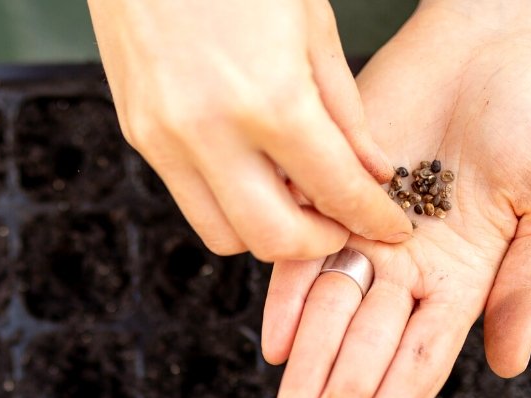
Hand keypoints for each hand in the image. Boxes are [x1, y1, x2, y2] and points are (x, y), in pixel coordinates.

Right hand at [87, 0, 411, 260]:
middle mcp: (211, 133)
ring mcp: (165, 139)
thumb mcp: (312, 21)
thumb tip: (371, 171)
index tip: (392, 227)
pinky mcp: (138, 133)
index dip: (371, 219)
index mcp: (271, 100)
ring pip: (223, 235)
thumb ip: (343, 105)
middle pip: (272, 239)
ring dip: (265, 230)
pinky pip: (190, 196)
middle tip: (342, 223)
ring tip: (295, 196)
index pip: (334, 192)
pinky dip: (228, 199)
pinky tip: (255, 167)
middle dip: (317, 243)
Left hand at [263, 3, 530, 397]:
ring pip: (330, 315)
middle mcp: (408, 268)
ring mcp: (367, 235)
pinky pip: (302, 256)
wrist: (489, 43)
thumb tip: (507, 367)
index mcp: (463, 279)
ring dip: (308, 369)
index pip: (423, 361)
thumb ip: (526, 285)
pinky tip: (275, 345)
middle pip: (367, 349)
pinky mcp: (332, 198)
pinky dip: (286, 300)